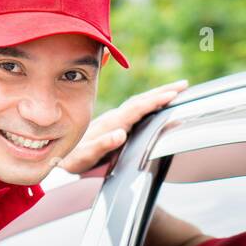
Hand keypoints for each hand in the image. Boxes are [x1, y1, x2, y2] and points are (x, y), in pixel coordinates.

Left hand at [57, 79, 188, 174]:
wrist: (61, 156)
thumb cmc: (73, 160)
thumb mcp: (85, 156)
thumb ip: (102, 145)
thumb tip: (121, 134)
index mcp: (111, 123)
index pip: (136, 108)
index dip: (155, 100)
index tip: (173, 93)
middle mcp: (115, 118)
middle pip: (141, 101)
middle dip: (162, 92)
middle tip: (184, 85)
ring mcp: (116, 120)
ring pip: (140, 103)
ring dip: (158, 96)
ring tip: (176, 90)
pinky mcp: (116, 125)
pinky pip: (136, 111)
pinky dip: (150, 104)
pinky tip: (157, 104)